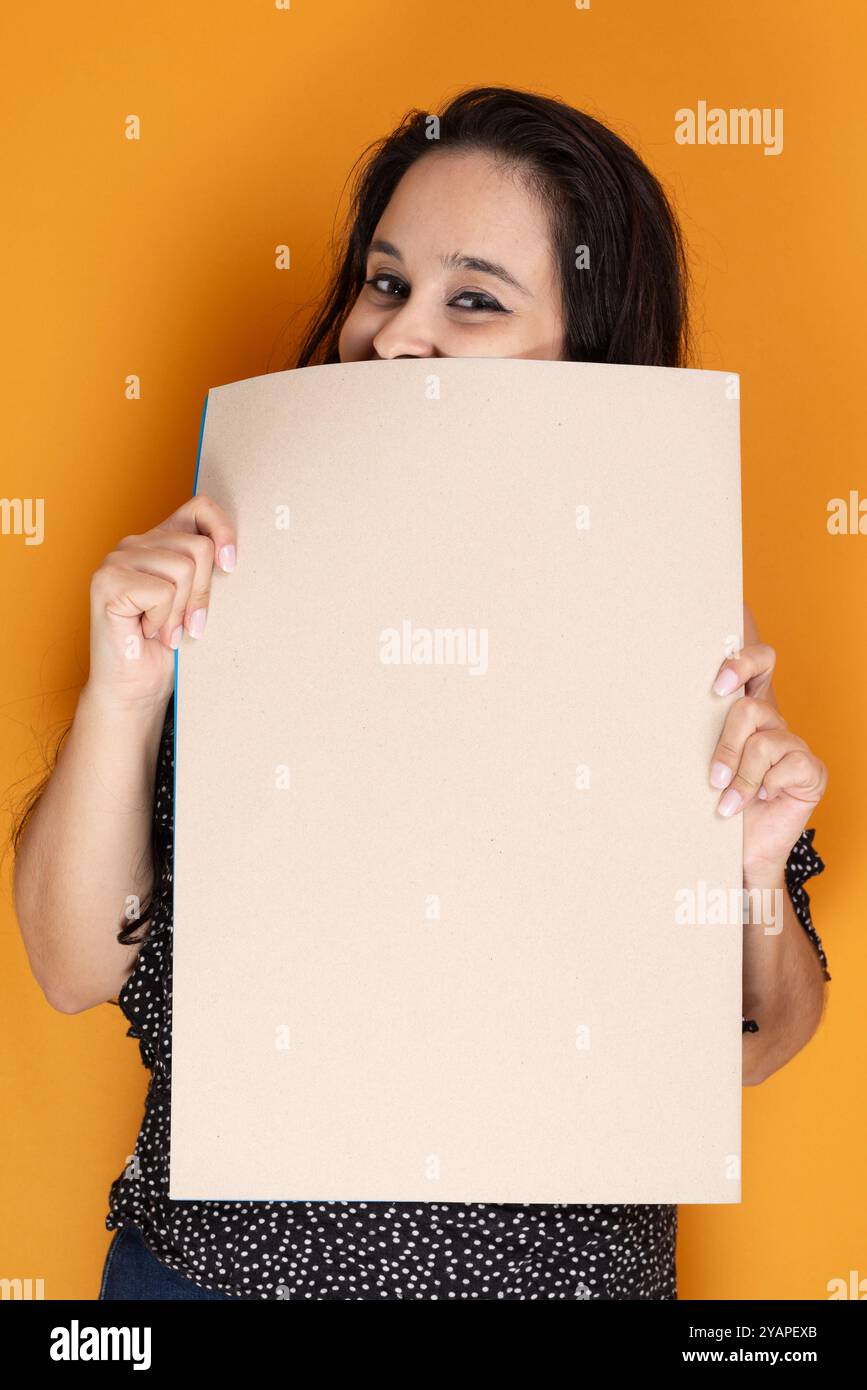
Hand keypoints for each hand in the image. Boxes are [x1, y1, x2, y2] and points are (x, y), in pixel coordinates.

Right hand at [86, 493, 236, 709]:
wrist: (136, 689)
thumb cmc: (168, 649)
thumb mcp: (199, 602)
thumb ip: (210, 570)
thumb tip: (238, 557)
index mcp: (160, 541)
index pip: (200, 507)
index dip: (223, 530)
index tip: (231, 567)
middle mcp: (136, 543)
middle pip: (199, 547)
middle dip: (203, 594)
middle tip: (187, 624)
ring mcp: (117, 560)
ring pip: (183, 569)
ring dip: (181, 611)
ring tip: (165, 629)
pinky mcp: (106, 581)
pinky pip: (161, 591)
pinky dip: (163, 620)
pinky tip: (148, 631)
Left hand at [709, 642, 827, 875]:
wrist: (739, 851)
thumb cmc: (714, 804)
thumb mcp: (700, 765)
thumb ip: (696, 736)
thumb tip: (655, 715)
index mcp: (746, 712)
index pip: (759, 662)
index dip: (743, 662)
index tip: (717, 685)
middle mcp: (772, 723)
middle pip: (750, 707)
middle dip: (726, 746)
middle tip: (713, 777)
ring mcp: (793, 745)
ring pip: (763, 742)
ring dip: (742, 778)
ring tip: (729, 803)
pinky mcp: (811, 770)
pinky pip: (790, 764)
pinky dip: (767, 786)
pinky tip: (762, 800)